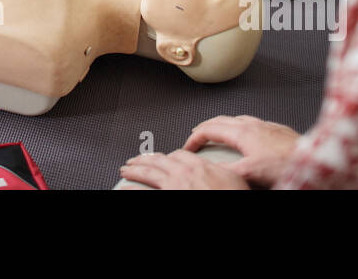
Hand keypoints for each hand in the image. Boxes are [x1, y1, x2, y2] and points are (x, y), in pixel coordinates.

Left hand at [120, 149, 249, 189]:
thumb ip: (222, 171)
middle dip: (145, 159)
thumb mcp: (234, 179)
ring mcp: (172, 186)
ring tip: (126, 169)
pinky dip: (131, 188)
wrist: (235, 203)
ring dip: (134, 169)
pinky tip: (123, 187)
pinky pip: (143, 191)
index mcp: (200, 166)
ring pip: (148, 172)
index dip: (169, 156)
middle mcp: (183, 173)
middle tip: (136, 160)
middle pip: (159, 160)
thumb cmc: (234, 195)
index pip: (179, 154)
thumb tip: (221, 171)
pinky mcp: (167, 196)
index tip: (163, 157)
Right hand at [183, 115, 300, 186]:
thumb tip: (210, 168)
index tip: (188, 146)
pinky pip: (254, 123)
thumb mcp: (250, 171)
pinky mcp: (279, 130)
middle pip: (222, 120)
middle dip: (206, 127)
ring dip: (224, 125)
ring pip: (238, 119)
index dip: (195, 138)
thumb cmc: (286, 164)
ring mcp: (267, 125)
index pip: (210, 129)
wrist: (314, 160)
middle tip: (198, 135)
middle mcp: (254, 124)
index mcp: (243, 132)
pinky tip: (249, 136)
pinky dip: (242, 127)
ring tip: (220, 133)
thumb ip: (227, 169)